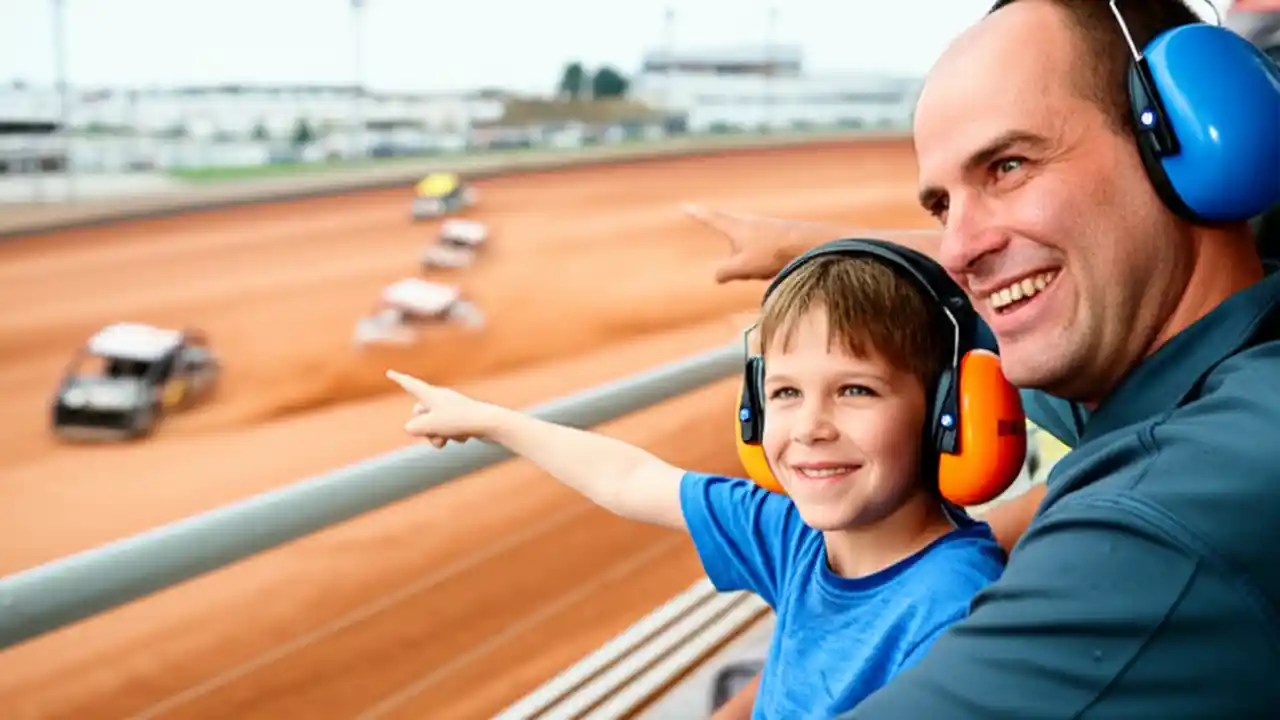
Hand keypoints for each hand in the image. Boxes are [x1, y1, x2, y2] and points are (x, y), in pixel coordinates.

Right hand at [386, 370, 501, 447]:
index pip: (410, 384)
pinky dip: (452, 437)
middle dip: (422, 427)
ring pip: (433, 426)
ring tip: (450, 437)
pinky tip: (465, 436)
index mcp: (432, 394)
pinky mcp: (462, 419)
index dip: (398, 379)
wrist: (491, 423)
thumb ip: (413, 427)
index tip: (389, 372)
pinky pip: (448, 431)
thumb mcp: (428, 426)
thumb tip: (414, 429)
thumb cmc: (459, 421)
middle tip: (435, 431)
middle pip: (419, 413)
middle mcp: (441, 398)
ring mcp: (452, 408)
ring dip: (436, 436)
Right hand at [682, 204, 797, 283]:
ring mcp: (765, 227)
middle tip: (711, 223)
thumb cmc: (773, 253)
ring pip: (747, 242)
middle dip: (723, 231)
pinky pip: (763, 250)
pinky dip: (763, 259)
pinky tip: (774, 267)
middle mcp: (749, 222)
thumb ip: (725, 273)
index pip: (711, 219)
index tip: (685, 206)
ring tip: (758, 266)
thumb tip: (717, 277)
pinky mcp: (779, 235)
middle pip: (729, 226)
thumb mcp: (742, 268)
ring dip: (747, 254)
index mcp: (736, 227)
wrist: (809, 245)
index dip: (697, 214)